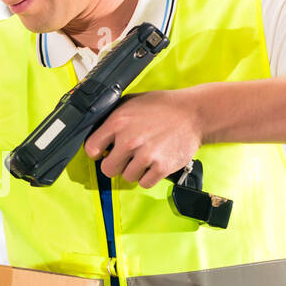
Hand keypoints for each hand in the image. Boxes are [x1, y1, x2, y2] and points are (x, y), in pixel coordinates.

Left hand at [83, 89, 202, 188]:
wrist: (193, 113)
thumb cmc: (163, 106)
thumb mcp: (131, 103)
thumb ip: (113, 118)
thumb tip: (96, 131)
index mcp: (118, 122)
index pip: (91, 148)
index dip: (97, 151)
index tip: (104, 152)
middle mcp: (129, 140)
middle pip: (108, 169)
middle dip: (116, 164)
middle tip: (127, 157)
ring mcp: (145, 155)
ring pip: (127, 177)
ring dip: (134, 170)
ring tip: (145, 157)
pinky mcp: (161, 167)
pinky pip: (144, 183)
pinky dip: (148, 177)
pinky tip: (154, 164)